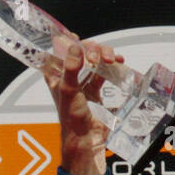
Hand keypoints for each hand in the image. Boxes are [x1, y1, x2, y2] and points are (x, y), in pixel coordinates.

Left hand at [48, 35, 122, 174]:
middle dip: (92, 48)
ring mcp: (83, 82)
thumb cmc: (72, 118)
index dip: (63, 41)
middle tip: (97, 57)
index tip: (73, 35)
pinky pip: (104, 70)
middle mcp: (68, 78)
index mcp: (55, 77)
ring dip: (104, 54)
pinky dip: (112, 63)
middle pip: (80, 51)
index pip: (56, 52)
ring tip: (112, 59)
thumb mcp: (68, 91)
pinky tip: (118, 63)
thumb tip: (75, 46)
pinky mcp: (96, 88)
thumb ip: (71, 69)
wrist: (87, 139)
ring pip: (94, 58)